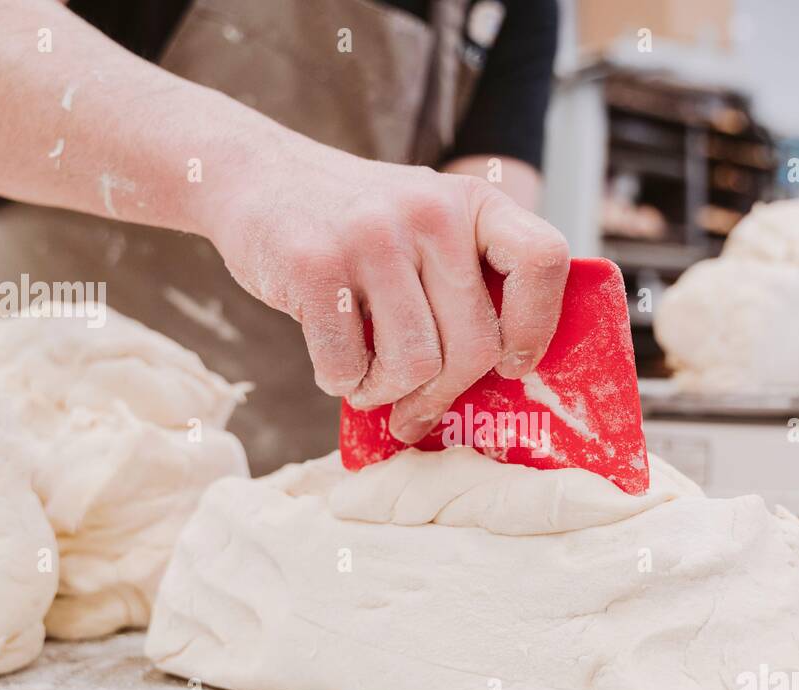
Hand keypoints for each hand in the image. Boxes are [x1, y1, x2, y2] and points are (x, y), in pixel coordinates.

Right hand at [207, 139, 569, 443]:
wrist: (255, 173)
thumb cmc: (356, 225)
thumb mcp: (427, 226)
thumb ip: (466, 284)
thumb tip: (495, 389)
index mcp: (473, 203)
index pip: (543, 261)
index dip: (535, 327)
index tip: (511, 364)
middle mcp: (431, 211)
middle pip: (474, 346)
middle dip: (443, 394)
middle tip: (415, 406)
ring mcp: (372, 235)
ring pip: (416, 365)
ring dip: (389, 392)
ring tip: (368, 377)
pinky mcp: (314, 264)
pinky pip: (349, 368)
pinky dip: (342, 383)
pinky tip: (334, 361)